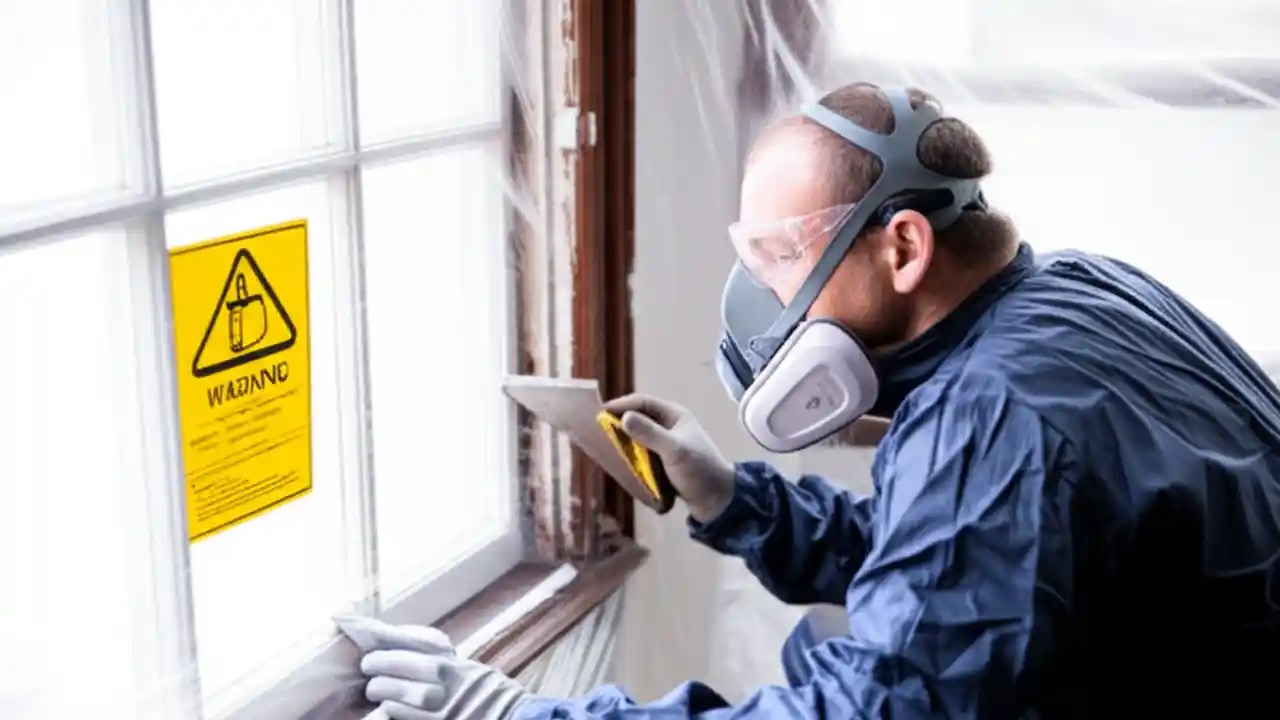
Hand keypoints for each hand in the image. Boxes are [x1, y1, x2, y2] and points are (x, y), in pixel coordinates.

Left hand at [335, 616, 529, 719]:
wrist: (509, 716)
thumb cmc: (483, 691)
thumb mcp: (461, 666)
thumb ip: (432, 658)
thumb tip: (393, 647)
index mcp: (444, 654)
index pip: (396, 636)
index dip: (365, 627)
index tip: (340, 617)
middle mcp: (438, 672)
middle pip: (385, 662)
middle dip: (374, 666)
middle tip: (370, 668)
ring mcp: (433, 699)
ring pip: (385, 690)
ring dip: (379, 692)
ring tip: (382, 692)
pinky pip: (394, 712)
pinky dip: (389, 711)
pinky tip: (393, 709)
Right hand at [603, 393, 734, 521]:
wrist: (718, 501)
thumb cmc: (699, 471)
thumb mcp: (673, 451)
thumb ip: (649, 434)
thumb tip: (623, 418)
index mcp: (676, 416)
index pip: (644, 402)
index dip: (622, 405)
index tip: (601, 413)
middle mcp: (672, 426)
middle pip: (641, 417)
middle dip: (621, 421)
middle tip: (599, 429)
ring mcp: (669, 444)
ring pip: (641, 435)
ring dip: (626, 438)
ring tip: (606, 444)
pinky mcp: (667, 461)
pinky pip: (644, 451)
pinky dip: (633, 453)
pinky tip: (622, 460)